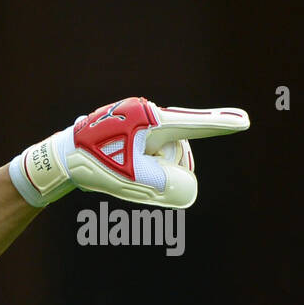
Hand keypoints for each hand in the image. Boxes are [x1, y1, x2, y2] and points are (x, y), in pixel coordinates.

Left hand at [9, 97, 248, 208]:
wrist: (59, 158)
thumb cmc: (93, 166)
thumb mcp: (131, 180)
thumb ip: (166, 186)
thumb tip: (189, 190)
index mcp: (150, 119)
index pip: (194, 124)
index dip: (221, 124)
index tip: (244, 121)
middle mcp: (146, 114)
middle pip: (177, 148)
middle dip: (165, 169)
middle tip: (131, 177)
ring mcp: (137, 119)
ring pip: (164, 152)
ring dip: (152, 169)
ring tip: (121, 173)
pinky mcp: (129, 128)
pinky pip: (150, 151)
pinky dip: (144, 166)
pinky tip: (123, 170)